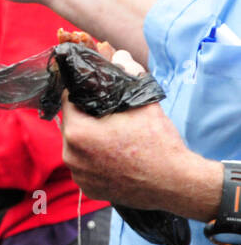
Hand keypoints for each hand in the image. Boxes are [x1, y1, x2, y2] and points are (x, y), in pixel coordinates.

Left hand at [60, 53, 219, 220]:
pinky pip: (85, 167)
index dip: (80, 92)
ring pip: (77, 147)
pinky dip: (94, 160)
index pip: (67, 101)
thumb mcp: (143, 102)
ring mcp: (78, 175)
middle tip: (106, 113)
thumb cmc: (158, 142)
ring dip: (89, 139)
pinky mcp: (88, 189)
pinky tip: (113, 155)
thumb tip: (120, 55)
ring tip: (112, 135)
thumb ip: (128, 74)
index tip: (92, 89)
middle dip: (85, 116)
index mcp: (77, 132)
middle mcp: (70, 155)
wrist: (175, 183)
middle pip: (71, 125)